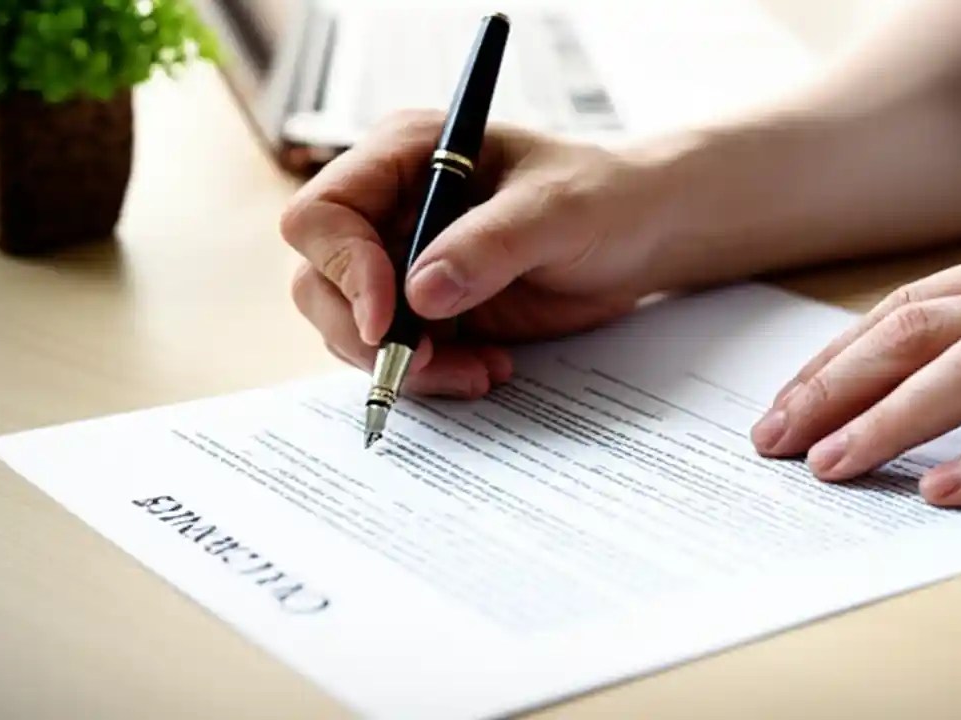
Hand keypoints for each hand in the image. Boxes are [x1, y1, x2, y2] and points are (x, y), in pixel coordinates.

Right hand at [282, 111, 659, 397]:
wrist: (640, 236)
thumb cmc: (603, 198)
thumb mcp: (557, 211)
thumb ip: (490, 245)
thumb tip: (417, 294)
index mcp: (404, 156)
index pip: (323, 213)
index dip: (342, 268)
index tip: (386, 318)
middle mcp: (389, 209)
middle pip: (320, 280)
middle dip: (364, 333)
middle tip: (426, 362)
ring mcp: (402, 263)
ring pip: (351, 328)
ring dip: (405, 364)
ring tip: (480, 370)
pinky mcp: (426, 311)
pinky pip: (397, 355)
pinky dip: (433, 376)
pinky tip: (489, 369)